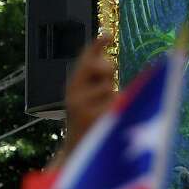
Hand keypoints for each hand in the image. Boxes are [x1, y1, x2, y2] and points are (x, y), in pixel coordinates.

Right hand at [62, 33, 115, 152]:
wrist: (77, 153)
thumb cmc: (88, 122)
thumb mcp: (89, 99)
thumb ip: (97, 81)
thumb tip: (108, 63)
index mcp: (72, 85)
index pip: (84, 59)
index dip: (96, 45)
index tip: (107, 35)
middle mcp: (73, 93)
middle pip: (99, 68)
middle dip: (107, 68)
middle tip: (108, 76)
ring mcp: (82, 105)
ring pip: (111, 88)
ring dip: (114, 98)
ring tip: (104, 114)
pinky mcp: (92, 117)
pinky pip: (115, 105)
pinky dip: (117, 112)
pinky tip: (107, 122)